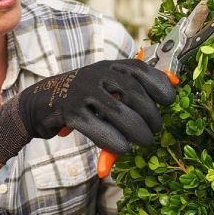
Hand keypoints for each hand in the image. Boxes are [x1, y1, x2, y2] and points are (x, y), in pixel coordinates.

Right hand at [19, 58, 176, 152]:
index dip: (159, 84)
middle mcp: (96, 73)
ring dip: (137, 130)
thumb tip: (174, 85)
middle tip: (156, 130)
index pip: (139, 69)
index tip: (169, 101)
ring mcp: (81, 91)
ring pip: (117, 111)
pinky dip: (113, 141)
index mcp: (108, 66)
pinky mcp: (70, 112)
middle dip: (150, 114)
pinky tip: (124, 148)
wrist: (40, 103)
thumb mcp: (108, 89)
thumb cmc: (83, 99)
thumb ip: (135, 90)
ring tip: (146, 141)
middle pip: (132, 91)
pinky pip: (97, 127)